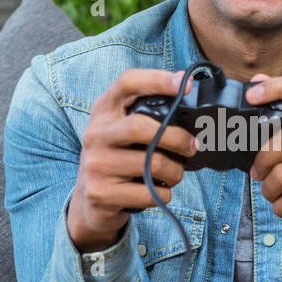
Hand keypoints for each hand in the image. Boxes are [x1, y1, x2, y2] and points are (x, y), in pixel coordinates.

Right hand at [67, 68, 198, 252]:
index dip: (157, 79)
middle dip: (177, 138)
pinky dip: (164, 193)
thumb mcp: (121, 130)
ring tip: (174, 174)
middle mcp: (95, 134)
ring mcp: (96, 165)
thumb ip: (147, 111)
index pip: (127, 83)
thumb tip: (184, 83)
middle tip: (192, 147)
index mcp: (104, 111)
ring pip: (153, 164)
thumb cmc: (116, 159)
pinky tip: (158, 190)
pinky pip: (149, 193)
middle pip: (140, 127)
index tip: (184, 83)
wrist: (89, 201)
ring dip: (175, 172)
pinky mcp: (101, 193)